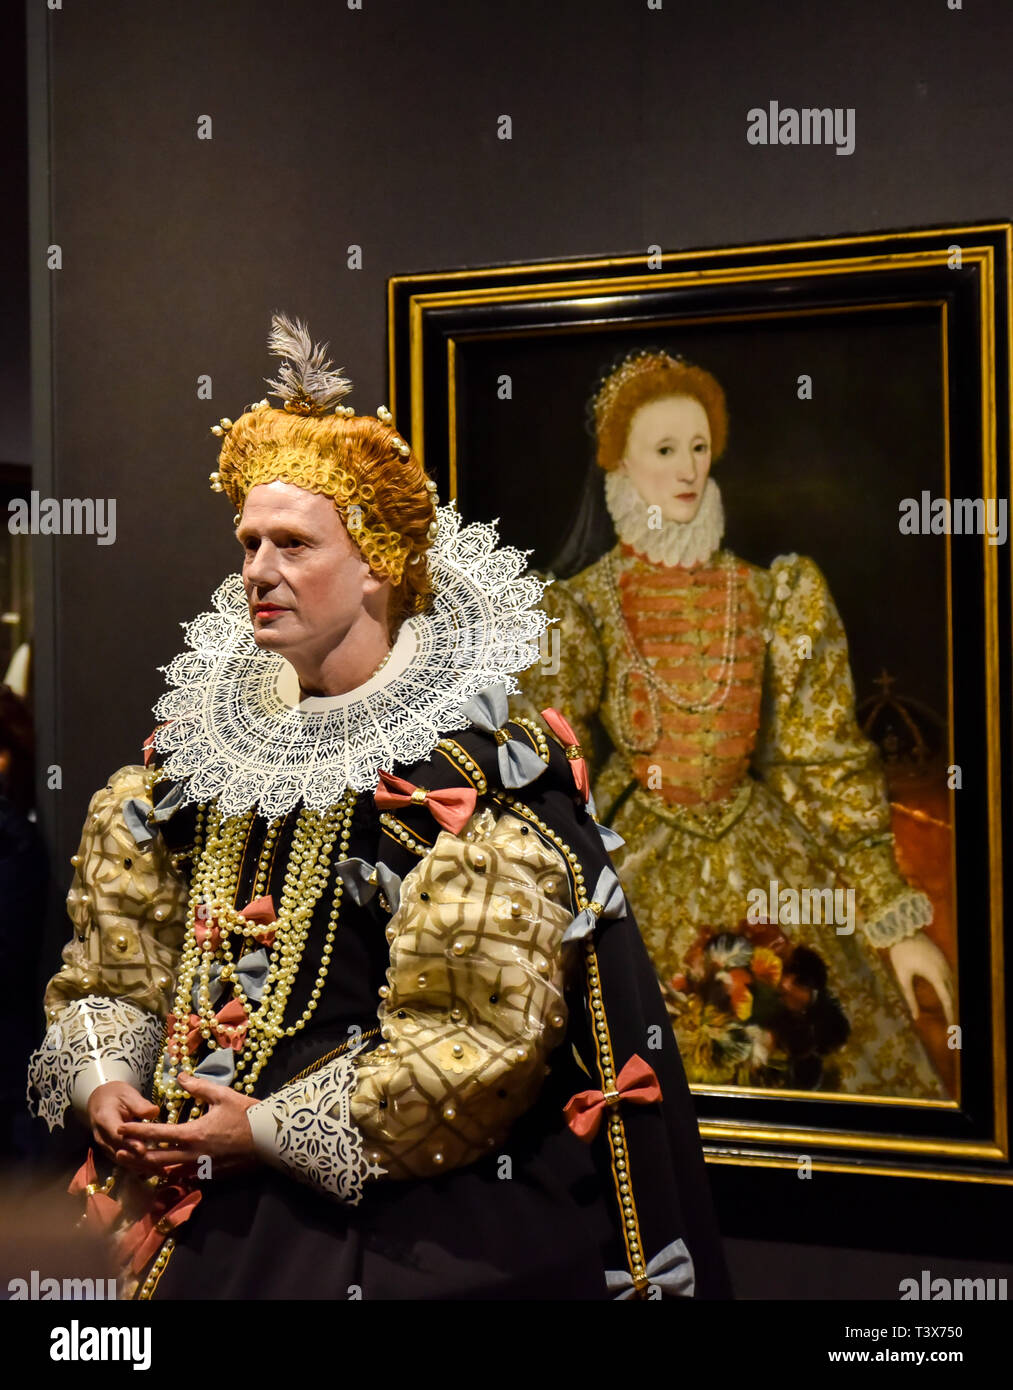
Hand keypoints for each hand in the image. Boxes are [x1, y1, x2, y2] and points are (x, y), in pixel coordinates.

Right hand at [87, 1080, 159, 1163]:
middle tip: (158, 1165)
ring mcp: (107, 1147)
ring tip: (161, 1171)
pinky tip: (157, 1172)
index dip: (129, 1143)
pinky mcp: (113, 1152)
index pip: (116, 1134)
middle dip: (139, 1160)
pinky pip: (126, 1162)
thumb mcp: (127, 1094)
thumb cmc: (116, 1096)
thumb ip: (139, 1104)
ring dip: (142, 1167)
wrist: (100, 1102)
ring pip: (124, 1160)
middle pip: (120, 1151)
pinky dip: (140, 1167)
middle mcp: (102, 1137)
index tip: (142, 1148)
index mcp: (104, 1119)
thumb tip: (154, 1112)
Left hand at [116, 1073, 259, 1177]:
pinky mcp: (208, 1176)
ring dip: (148, 1168)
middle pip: (154, 1159)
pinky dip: (167, 1174)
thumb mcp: (222, 1095)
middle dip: (134, 1156)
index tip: (121, 1128)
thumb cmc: (247, 1114)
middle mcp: (192, 1155)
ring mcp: (200, 1169)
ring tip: (133, 1163)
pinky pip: (182, 1178)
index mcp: (193, 1134)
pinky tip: (161, 1171)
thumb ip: (198, 1087)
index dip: (136, 1131)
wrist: (270, 1139)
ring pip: (166, 1173)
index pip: (157, 1134)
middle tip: (117, 1151)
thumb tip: (180, 1076)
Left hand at [888, 934, 954, 1025]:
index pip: (947, 1000)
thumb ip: (909, 997)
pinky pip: (950, 976)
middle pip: (952, 993)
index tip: (951, 1028)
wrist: (902, 929)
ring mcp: (944, 962)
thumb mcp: (902, 976)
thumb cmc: (900, 953)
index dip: (950, 1015)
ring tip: (950, 1012)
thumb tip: (915, 1016)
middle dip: (952, 1009)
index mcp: (935, 975)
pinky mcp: (941, 957)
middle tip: (951, 1025)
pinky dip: (949, 987)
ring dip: (952, 998)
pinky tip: (945, 993)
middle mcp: (944, 969)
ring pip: (953, 984)